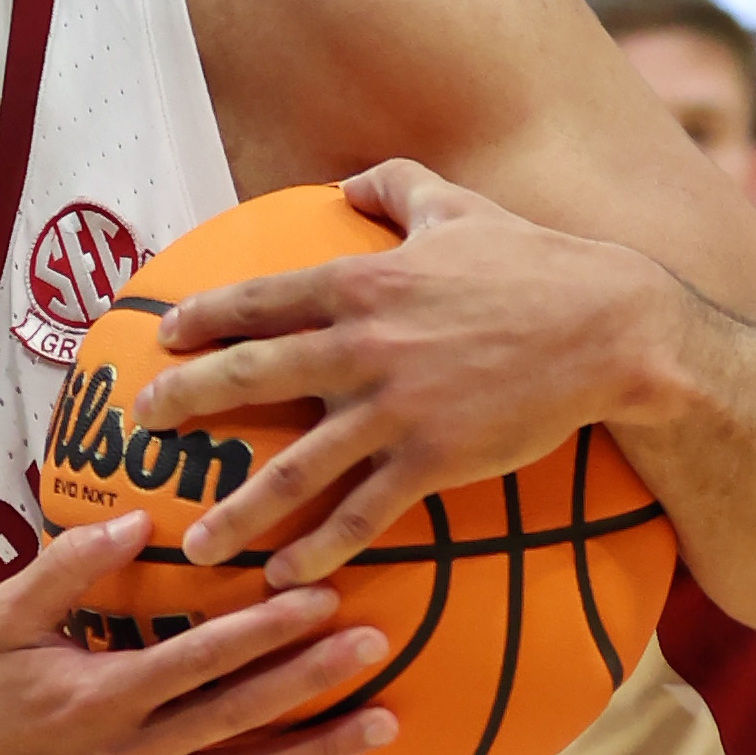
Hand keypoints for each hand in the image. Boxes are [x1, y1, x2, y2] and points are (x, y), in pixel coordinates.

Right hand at [0, 509, 397, 754]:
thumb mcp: (5, 614)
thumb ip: (70, 565)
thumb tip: (140, 519)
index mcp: (100, 696)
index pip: (200, 658)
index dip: (264, 629)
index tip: (320, 598)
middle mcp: (130, 754)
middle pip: (239, 715)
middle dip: (311, 679)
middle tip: (375, 644)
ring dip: (321, 754)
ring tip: (386, 728)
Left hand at [138, 159, 681, 584]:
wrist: (613, 330)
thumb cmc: (535, 263)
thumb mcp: (460, 207)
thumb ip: (398, 186)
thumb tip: (354, 178)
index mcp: (363, 281)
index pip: (262, 299)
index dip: (204, 317)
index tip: (164, 337)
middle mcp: (364, 345)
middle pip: (252, 376)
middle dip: (186, 401)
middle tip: (142, 425)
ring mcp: (395, 408)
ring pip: (295, 466)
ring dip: (238, 510)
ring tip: (196, 543)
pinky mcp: (433, 459)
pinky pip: (362, 513)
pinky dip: (319, 549)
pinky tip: (285, 576)